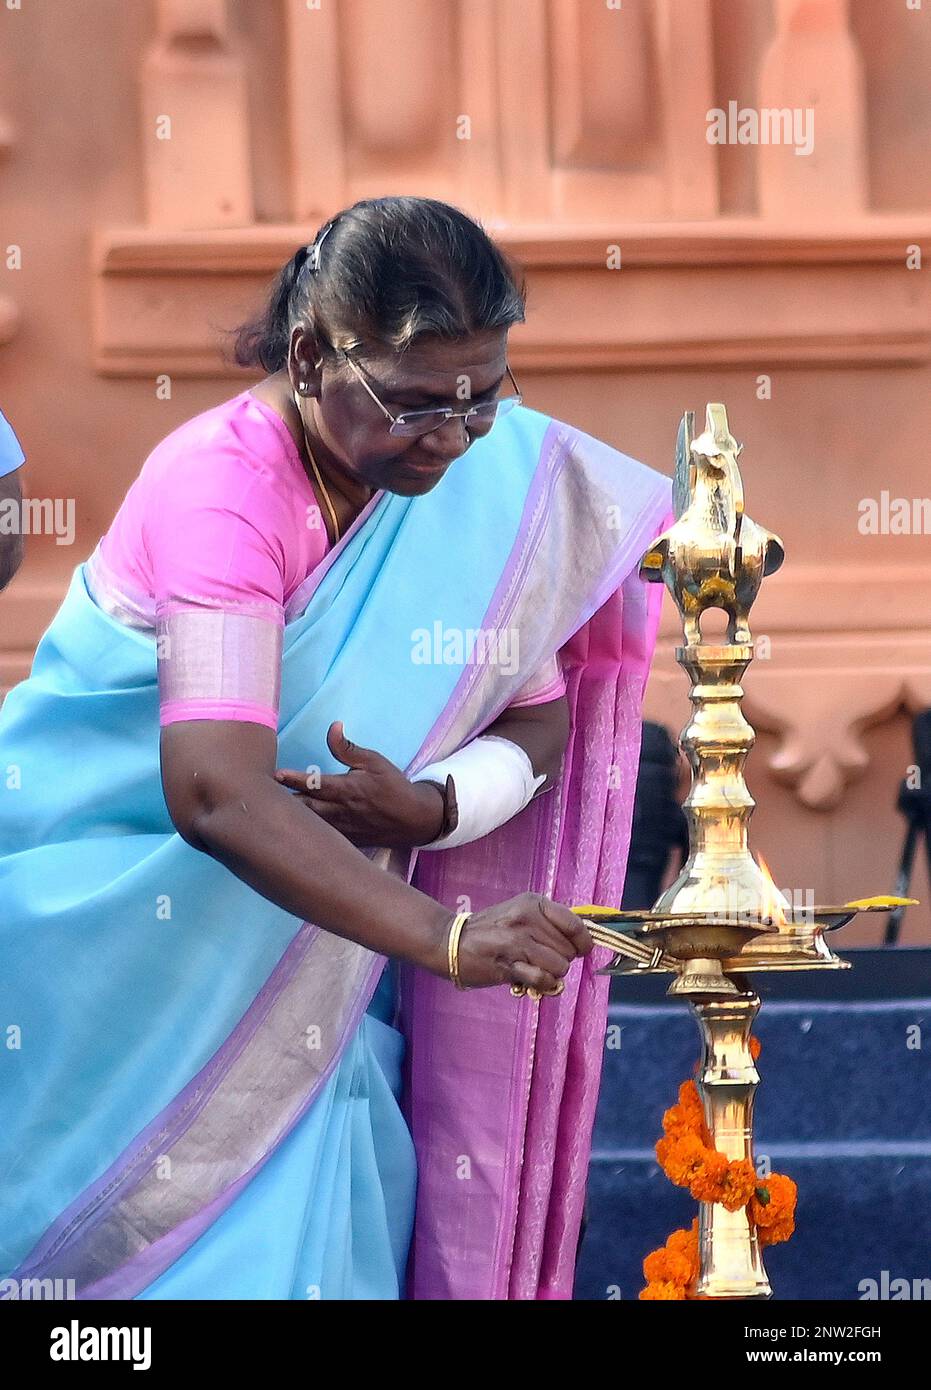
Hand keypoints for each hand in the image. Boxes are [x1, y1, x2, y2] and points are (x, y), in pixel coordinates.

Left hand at [275, 720, 448, 849]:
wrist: (413, 819)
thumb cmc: (393, 786)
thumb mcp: (374, 761)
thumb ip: (348, 747)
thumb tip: (332, 727)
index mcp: (346, 789)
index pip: (314, 783)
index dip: (292, 778)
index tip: (275, 774)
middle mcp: (339, 811)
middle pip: (303, 808)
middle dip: (282, 802)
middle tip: (260, 795)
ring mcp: (340, 829)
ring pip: (308, 825)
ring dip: (289, 818)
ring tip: (267, 811)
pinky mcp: (343, 840)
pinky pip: (318, 838)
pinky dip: (303, 833)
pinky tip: (288, 830)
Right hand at [447, 892, 593, 991]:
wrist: (451, 942)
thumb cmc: (491, 931)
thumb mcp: (521, 914)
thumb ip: (549, 923)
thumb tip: (583, 941)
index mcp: (533, 903)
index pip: (574, 924)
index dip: (583, 942)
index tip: (580, 950)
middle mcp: (527, 918)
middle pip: (569, 950)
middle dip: (561, 960)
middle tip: (541, 959)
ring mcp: (518, 941)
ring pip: (559, 966)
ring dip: (551, 974)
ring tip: (534, 968)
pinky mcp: (509, 964)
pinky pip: (543, 979)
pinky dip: (541, 984)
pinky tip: (529, 979)